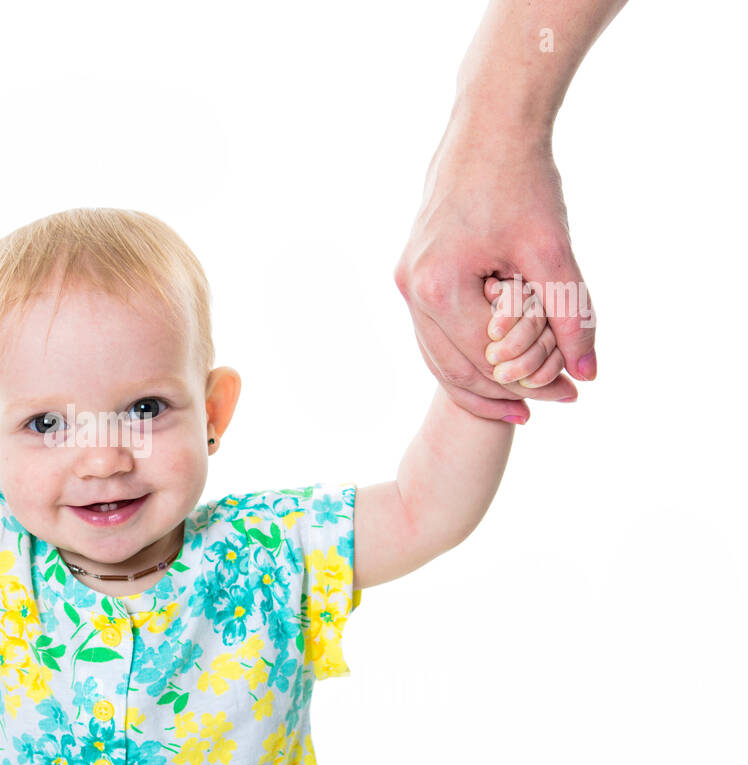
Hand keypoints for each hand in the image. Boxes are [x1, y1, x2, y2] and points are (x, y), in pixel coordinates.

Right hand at [394, 121, 593, 422]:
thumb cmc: (522, 181)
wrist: (488, 127)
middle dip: (504, 393)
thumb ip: (570, 316)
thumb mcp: (553, 251)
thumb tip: (587, 374)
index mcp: (440, 287)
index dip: (531, 385)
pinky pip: (435, 332)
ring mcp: (408, 281)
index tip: (571, 397)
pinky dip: (464, 355)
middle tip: (553, 408)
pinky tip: (496, 363)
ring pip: (439, 357)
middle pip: (455, 370)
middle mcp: (413, 289)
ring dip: (480, 382)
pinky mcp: (414, 272)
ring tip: (523, 402)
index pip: (486, 361)